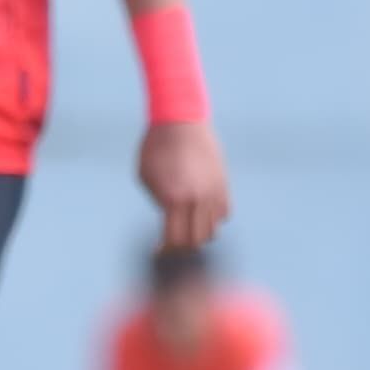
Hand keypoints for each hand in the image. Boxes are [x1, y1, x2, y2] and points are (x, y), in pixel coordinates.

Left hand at [136, 118, 227, 248]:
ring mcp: (214, 192)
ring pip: (212, 230)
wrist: (179, 120)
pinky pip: (224, 214)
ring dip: (199, 233)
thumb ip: (158, 202)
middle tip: (172, 242)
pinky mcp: (223, 183)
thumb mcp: (146, 177)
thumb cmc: (155, 147)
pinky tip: (199, 212)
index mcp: (173, 199)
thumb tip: (170, 221)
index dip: (165, 250)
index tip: (158, 250)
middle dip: (182, 246)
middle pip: (196, 241)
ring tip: (186, 227)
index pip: (174, 241)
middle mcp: (197, 199)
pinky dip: (213, 218)